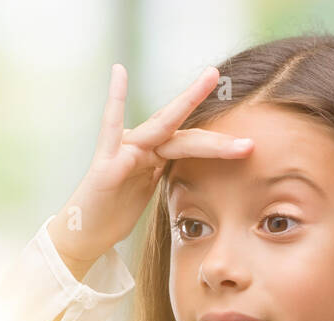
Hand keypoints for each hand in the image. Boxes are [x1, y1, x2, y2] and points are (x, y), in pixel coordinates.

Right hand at [48, 64, 253, 277]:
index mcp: (155, 158)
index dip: (219, 143)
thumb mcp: (147, 196)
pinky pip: (111, 126)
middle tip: (249, 130)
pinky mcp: (107, 162)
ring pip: (164, 130)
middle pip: (186, 137)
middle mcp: (142, 148)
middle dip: (218, 134)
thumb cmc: (112, 216)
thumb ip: (166, 177)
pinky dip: (116, 98)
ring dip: (189, 103)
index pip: (191, 146)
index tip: (248, 143)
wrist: (84, 235)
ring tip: (211, 79)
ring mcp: (125, 151)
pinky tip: (119, 72)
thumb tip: (196, 180)